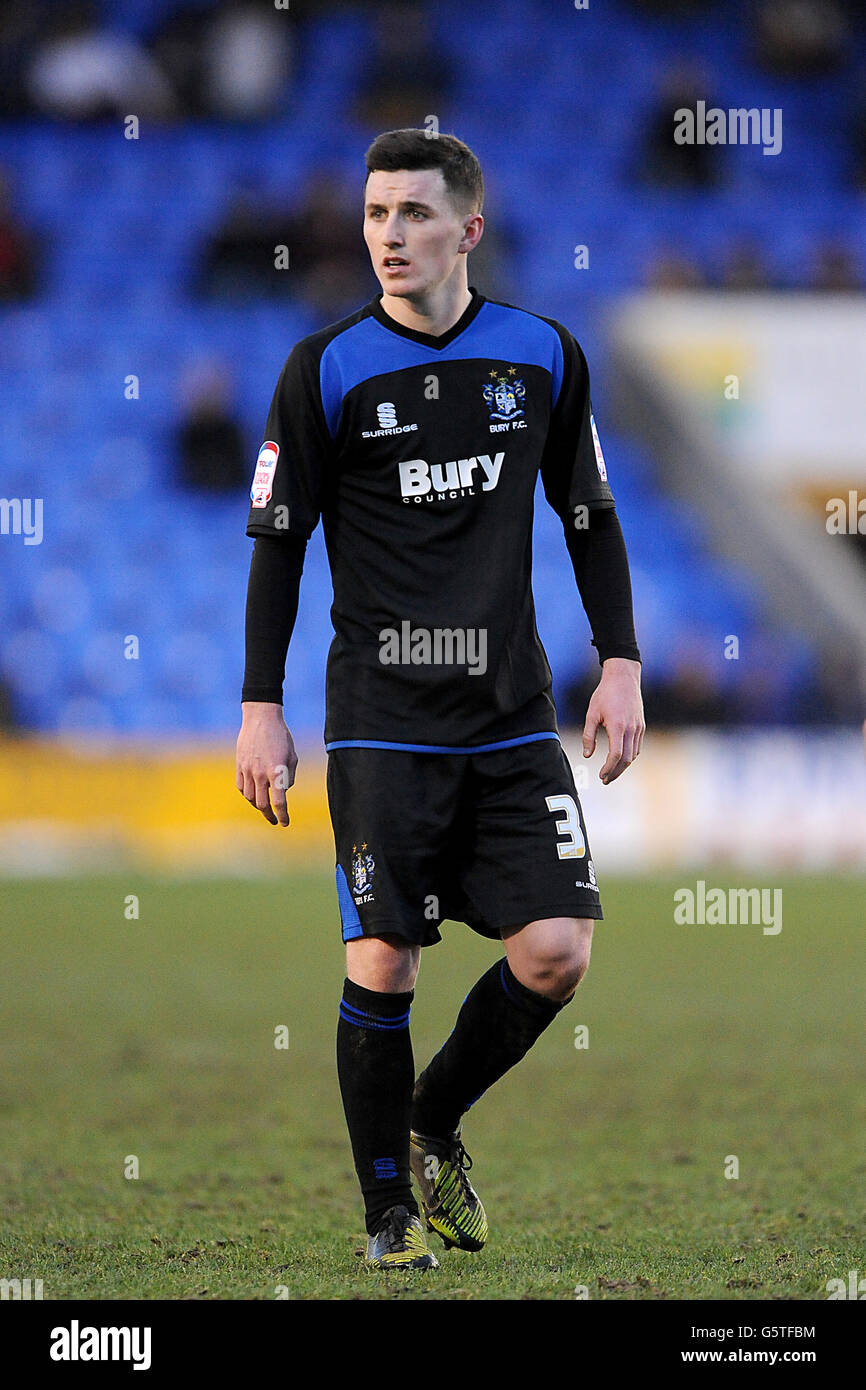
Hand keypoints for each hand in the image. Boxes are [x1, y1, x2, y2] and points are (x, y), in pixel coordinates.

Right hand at [236, 702, 296, 825]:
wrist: (261, 718)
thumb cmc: (281, 736)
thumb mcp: (292, 756)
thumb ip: (288, 777)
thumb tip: (282, 791)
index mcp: (277, 771)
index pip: (279, 802)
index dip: (283, 815)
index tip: (285, 823)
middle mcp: (260, 773)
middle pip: (262, 804)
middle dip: (269, 815)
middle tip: (274, 820)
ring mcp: (247, 770)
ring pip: (250, 797)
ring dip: (257, 805)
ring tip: (264, 807)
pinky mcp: (239, 765)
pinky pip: (241, 787)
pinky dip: (247, 794)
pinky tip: (253, 794)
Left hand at [582, 658, 644, 784]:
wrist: (624, 678)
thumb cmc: (605, 694)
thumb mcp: (592, 714)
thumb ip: (588, 736)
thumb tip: (587, 755)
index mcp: (618, 726)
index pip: (616, 754)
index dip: (609, 768)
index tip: (601, 775)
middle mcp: (631, 728)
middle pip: (627, 759)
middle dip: (616, 772)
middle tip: (605, 780)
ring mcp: (639, 727)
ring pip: (634, 754)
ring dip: (623, 766)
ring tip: (611, 773)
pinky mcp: (641, 725)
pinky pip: (637, 747)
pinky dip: (629, 756)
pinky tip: (620, 760)